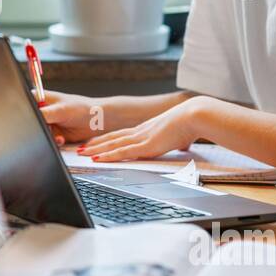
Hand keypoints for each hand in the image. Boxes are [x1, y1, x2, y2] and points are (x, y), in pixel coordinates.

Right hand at [34, 90, 107, 144]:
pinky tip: (60, 139)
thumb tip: (32, 119)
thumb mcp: (61, 110)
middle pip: (31, 121)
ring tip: (56, 136)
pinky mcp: (53, 134)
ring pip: (38, 132)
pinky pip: (47, 140)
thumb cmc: (82, 108)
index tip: (34, 121)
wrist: (96, 121)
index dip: (27, 114)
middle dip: (38, 128)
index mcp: (41, 98)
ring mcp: (48, 123)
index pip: (26, 105)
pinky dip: (53, 141)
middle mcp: (43, 111)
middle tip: (46, 130)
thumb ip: (44, 114)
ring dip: (46, 136)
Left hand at [77, 98, 205, 161]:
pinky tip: (97, 159)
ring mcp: (141, 138)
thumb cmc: (190, 124)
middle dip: (95, 144)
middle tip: (81, 148)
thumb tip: (185, 144)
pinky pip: (121, 152)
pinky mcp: (144, 146)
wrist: (194, 116)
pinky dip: (107, 156)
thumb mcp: (181, 135)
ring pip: (112, 145)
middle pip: (112, 138)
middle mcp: (140, 132)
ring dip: (96, 150)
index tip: (96, 142)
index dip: (108, 139)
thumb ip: (179, 140)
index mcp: (147, 130)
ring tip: (81, 154)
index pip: (122, 135)